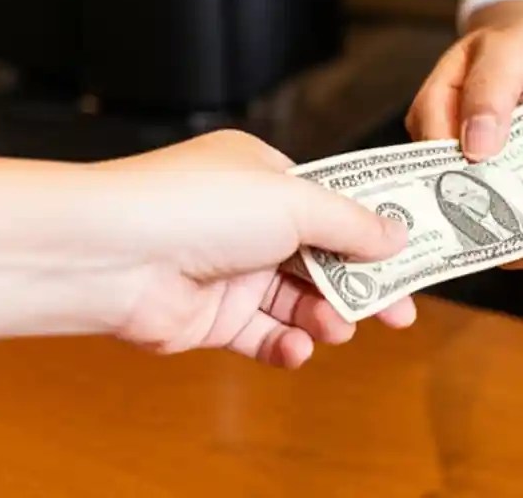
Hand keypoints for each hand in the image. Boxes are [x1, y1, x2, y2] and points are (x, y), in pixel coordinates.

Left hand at [96, 130, 413, 368]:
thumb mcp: (295, 202)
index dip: (375, 231)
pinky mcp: (212, 316)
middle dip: (362, 285)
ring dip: (325, 315)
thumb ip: (352, 224)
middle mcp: (248, 220)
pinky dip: (287, 343)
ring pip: (297, 299)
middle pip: (324, 256)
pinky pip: (263, 334)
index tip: (414, 254)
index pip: (335, 204)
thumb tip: (398, 236)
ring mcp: (230, 269)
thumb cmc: (194, 206)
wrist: (108, 256)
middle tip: (399, 312)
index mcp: (265, 176)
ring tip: (339, 327)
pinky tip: (298, 346)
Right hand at [406, 7, 522, 268]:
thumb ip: (491, 89)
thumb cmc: (520, 46)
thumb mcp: (511, 50)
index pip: (435, 164)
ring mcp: (481, 182)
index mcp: (433, 116)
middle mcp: (448, 159)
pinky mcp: (511, 197)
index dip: (467, 192)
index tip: (512, 211)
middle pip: (470, 213)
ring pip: (503, 233)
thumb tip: (476, 147)